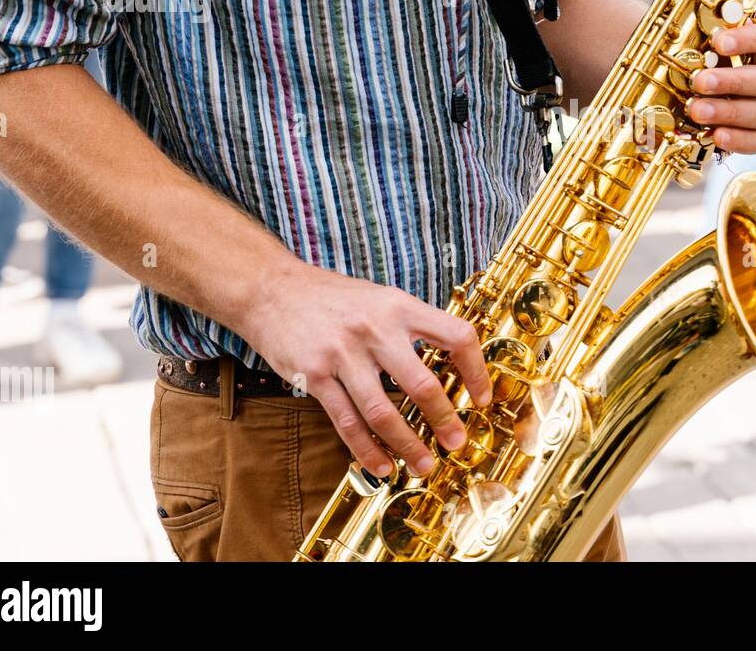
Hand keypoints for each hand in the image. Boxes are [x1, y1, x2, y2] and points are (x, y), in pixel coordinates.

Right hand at [243, 264, 492, 479]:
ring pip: (382, 412)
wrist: (272, 289)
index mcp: (400, 306)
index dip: (476, 371)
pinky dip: (367, 449)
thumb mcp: (382, 298)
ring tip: (422, 466)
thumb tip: (451, 365)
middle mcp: (375, 328)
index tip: (483, 399)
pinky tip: (382, 465)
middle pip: (422, 385)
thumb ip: (412, 326)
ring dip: (407, 445)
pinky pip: (347, 421)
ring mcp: (342, 353)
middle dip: (444, 421)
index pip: (456, 336)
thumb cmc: (334, 298)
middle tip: (456, 444)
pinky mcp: (314, 374)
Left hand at [687, 20, 755, 153]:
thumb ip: (720, 42)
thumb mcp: (728, 43)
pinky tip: (717, 135)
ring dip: (730, 113)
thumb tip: (700, 45)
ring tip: (698, 111)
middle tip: (701, 82)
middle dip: (734, 82)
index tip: (719, 42)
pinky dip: (739, 139)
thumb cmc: (731, 56)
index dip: (751, 40)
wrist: (735, 85)